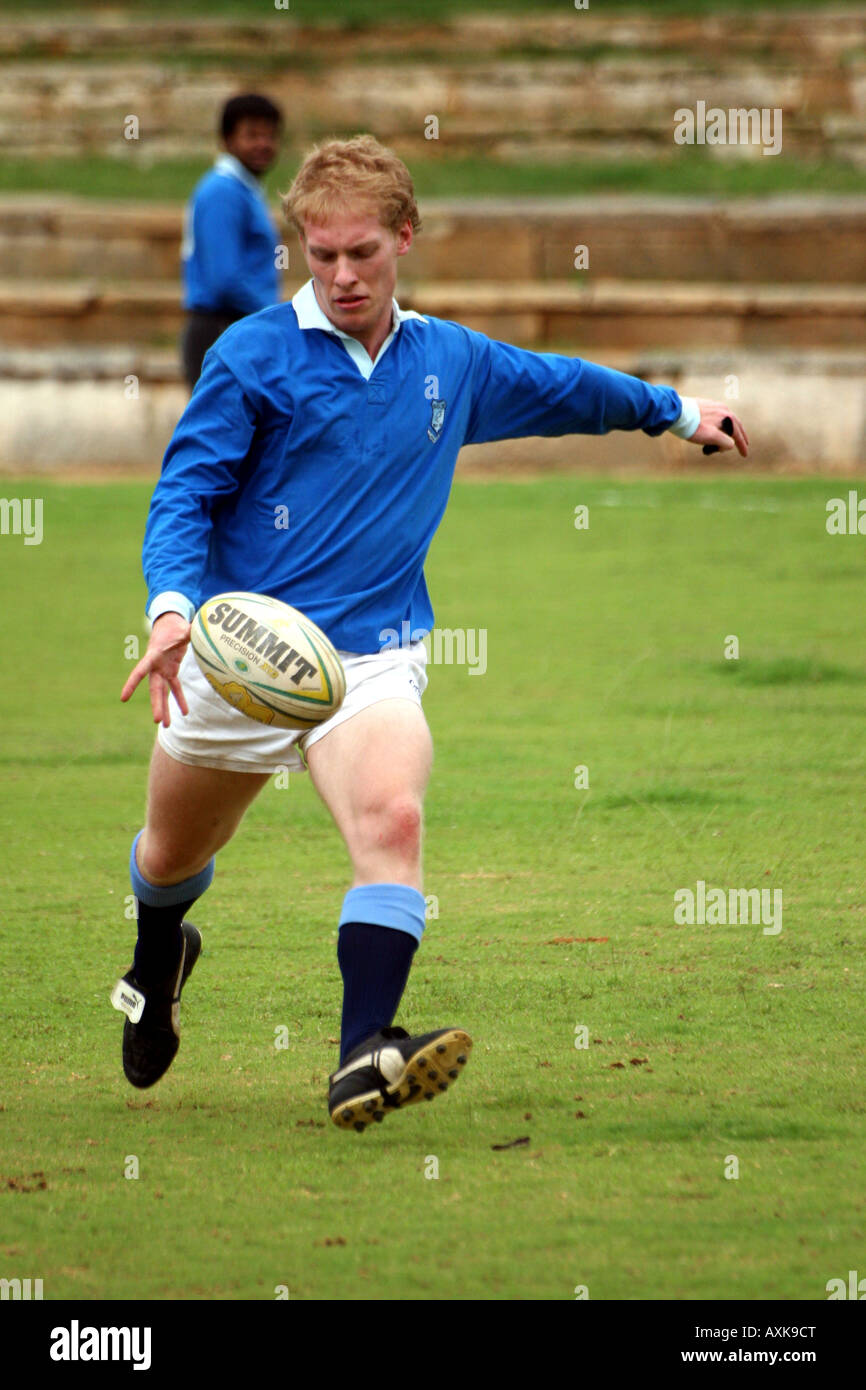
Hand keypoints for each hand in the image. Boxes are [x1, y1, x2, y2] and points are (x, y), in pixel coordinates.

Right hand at [121, 612, 191, 727]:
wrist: (170, 623)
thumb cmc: (175, 625)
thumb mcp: (183, 629)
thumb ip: (190, 633)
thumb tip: (199, 632)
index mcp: (154, 655)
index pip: (141, 671)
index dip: (132, 684)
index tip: (123, 698)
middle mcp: (155, 665)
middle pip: (154, 688)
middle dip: (156, 704)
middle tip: (157, 721)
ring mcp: (162, 669)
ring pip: (162, 692)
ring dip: (164, 708)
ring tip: (166, 726)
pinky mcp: (170, 671)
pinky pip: (174, 688)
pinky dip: (179, 699)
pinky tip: (185, 712)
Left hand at [688, 400, 748, 456]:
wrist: (676, 412)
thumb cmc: (694, 427)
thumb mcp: (712, 437)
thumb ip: (725, 442)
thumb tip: (731, 444)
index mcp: (727, 418)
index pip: (738, 435)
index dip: (742, 446)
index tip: (744, 454)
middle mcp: (724, 410)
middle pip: (736, 425)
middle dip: (740, 436)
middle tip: (744, 444)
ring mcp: (715, 406)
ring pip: (727, 420)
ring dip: (729, 430)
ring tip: (730, 437)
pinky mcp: (706, 404)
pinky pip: (718, 416)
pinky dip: (721, 424)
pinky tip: (718, 426)